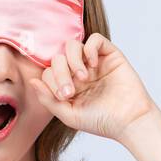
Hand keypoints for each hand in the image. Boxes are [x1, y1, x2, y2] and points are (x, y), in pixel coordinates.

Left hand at [27, 34, 156, 140]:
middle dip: (60, 74)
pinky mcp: (110, 55)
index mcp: (68, 85)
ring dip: (72, 60)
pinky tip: (92, 65)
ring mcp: (94, 62)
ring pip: (72, 45)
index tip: (65, 97)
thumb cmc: (101, 121)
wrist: (128, 121)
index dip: (52, 81)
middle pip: (58, 58)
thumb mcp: (69, 115)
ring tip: (83, 77)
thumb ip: (48, 99)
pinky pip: (95, 39)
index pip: (49, 72)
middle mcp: (79, 72)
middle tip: (70, 91)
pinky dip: (89, 49)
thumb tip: (31, 81)